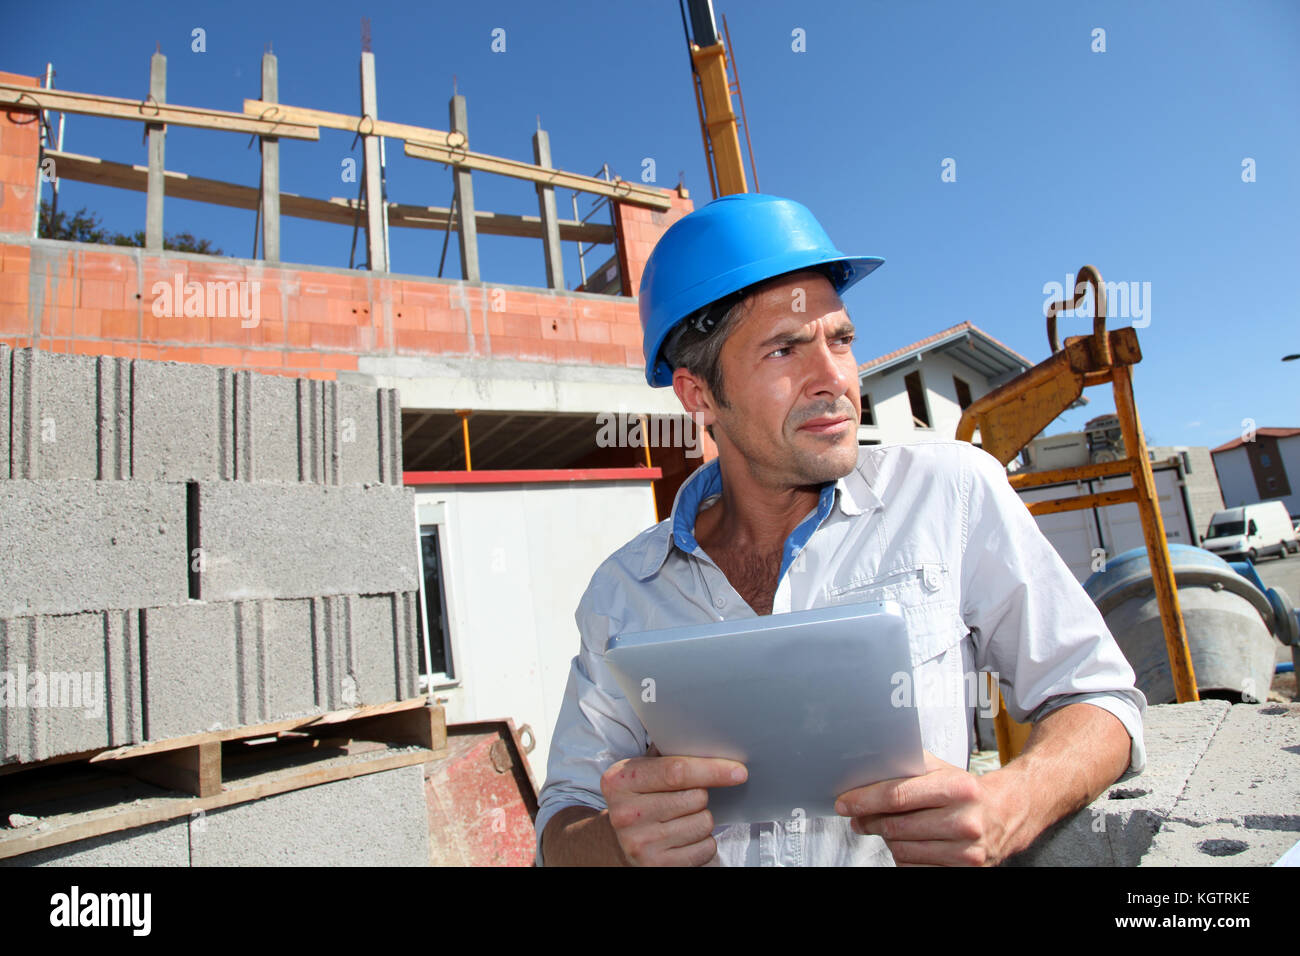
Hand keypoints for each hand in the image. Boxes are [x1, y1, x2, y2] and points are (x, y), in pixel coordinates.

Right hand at [599, 743, 746, 865]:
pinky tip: (684, 837)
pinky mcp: (656, 866)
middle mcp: (626, 813)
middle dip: (701, 795)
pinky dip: (703, 842)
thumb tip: (711, 739)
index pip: (676, 771)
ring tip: (682, 818)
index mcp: (620, 780)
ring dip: (702, 819)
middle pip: (695, 797)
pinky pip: (704, 848)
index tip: (738, 771)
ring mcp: (640, 843)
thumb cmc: (640, 798)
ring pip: (703, 823)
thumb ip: (667, 754)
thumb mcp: (642, 770)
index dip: (712, 769)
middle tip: (685, 797)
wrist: (618, 842)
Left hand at [834, 750, 1022, 865]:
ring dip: (885, 839)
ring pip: (902, 850)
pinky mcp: (966, 871)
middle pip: (896, 826)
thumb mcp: (942, 769)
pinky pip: (916, 868)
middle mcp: (965, 821)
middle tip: (857, 816)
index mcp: (958, 788)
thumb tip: (866, 764)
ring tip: (882, 827)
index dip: (865, 800)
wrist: (1007, 813)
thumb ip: (908, 764)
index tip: (844, 802)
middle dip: (869, 820)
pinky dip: (903, 857)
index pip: (898, 796)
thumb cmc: (967, 790)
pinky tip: (905, 842)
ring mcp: (967, 851)